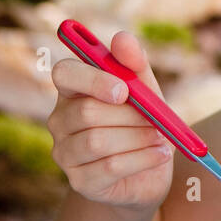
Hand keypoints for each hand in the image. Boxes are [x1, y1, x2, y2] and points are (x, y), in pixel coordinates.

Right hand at [47, 31, 174, 210]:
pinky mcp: (80, 182)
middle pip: (86, 111)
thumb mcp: (146, 90)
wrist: (150, 172)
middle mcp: (60, 121)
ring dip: (139, 138)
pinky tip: (160, 155)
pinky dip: (143, 159)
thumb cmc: (143, 124)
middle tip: (155, 120)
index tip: (124, 90)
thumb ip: (135, 64)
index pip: (64, 73)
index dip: (92, 79)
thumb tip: (122, 38)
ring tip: (160, 138)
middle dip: (130, 115)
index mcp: (73, 90)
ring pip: (97, 141)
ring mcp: (65, 153)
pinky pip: (110, 167)